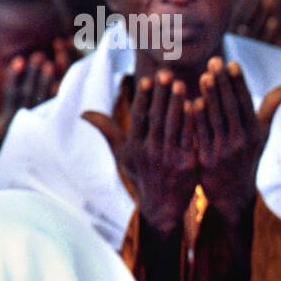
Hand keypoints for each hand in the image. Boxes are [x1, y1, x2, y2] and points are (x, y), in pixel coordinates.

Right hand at [0, 51, 58, 144]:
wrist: (26, 161)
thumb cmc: (9, 139)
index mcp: (10, 115)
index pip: (11, 91)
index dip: (14, 75)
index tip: (19, 59)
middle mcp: (24, 117)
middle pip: (29, 92)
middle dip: (33, 73)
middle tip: (38, 55)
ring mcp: (38, 122)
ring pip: (43, 99)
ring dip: (46, 81)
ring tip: (50, 63)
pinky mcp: (51, 126)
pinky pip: (56, 110)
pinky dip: (59, 97)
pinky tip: (64, 83)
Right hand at [82, 70, 196, 237]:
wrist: (163, 207)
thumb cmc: (142, 175)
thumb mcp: (122, 155)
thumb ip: (107, 130)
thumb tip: (82, 112)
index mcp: (135, 147)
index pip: (138, 117)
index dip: (142, 98)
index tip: (146, 79)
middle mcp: (150, 152)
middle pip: (156, 118)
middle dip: (160, 95)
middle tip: (166, 73)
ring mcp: (169, 159)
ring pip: (173, 126)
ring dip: (176, 104)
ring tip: (181, 84)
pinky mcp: (187, 165)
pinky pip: (190, 139)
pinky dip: (192, 123)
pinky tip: (197, 106)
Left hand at [191, 57, 280, 225]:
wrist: (233, 196)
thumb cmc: (246, 158)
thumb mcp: (261, 135)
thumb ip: (270, 108)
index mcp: (254, 133)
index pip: (246, 103)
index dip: (239, 83)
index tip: (232, 63)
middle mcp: (242, 141)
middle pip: (231, 107)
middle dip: (223, 83)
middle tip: (215, 62)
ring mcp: (224, 151)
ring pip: (216, 119)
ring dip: (210, 97)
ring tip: (203, 77)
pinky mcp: (207, 159)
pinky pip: (201, 135)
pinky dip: (196, 119)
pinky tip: (190, 103)